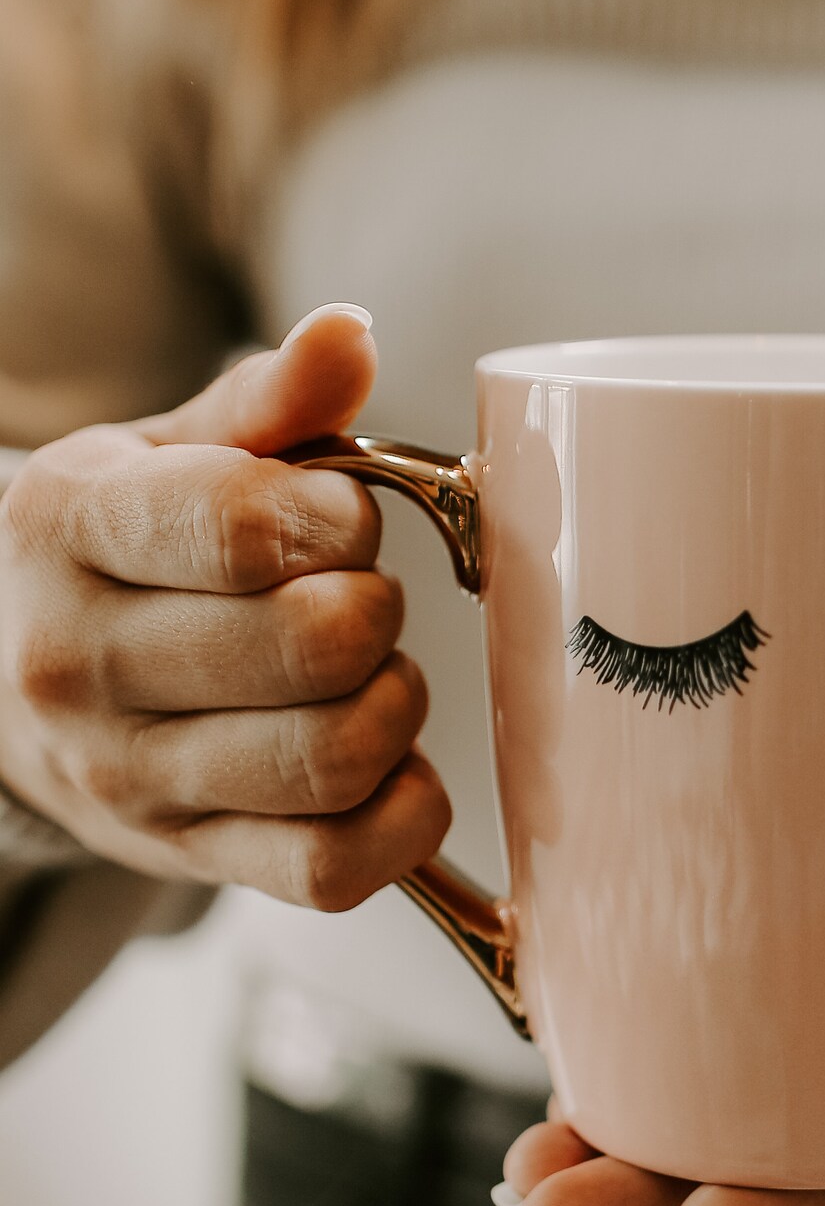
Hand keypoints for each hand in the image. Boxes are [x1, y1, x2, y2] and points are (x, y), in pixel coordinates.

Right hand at [0, 304, 449, 907]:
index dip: (342, 520)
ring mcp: (134, 782)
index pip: (246, 530)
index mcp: (69, 533)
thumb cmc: (121, 554)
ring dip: (396, 706)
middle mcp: (83, 667)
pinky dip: (403, 816)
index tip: (343, 519)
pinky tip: (389, 763)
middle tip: (359, 599)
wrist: (8, 681)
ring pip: (334, 759)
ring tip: (369, 675)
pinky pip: (336, 868)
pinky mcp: (194, 861)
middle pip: (315, 650)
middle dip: (376, 612)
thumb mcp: (164, 456)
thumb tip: (349, 336)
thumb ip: (267, 406)